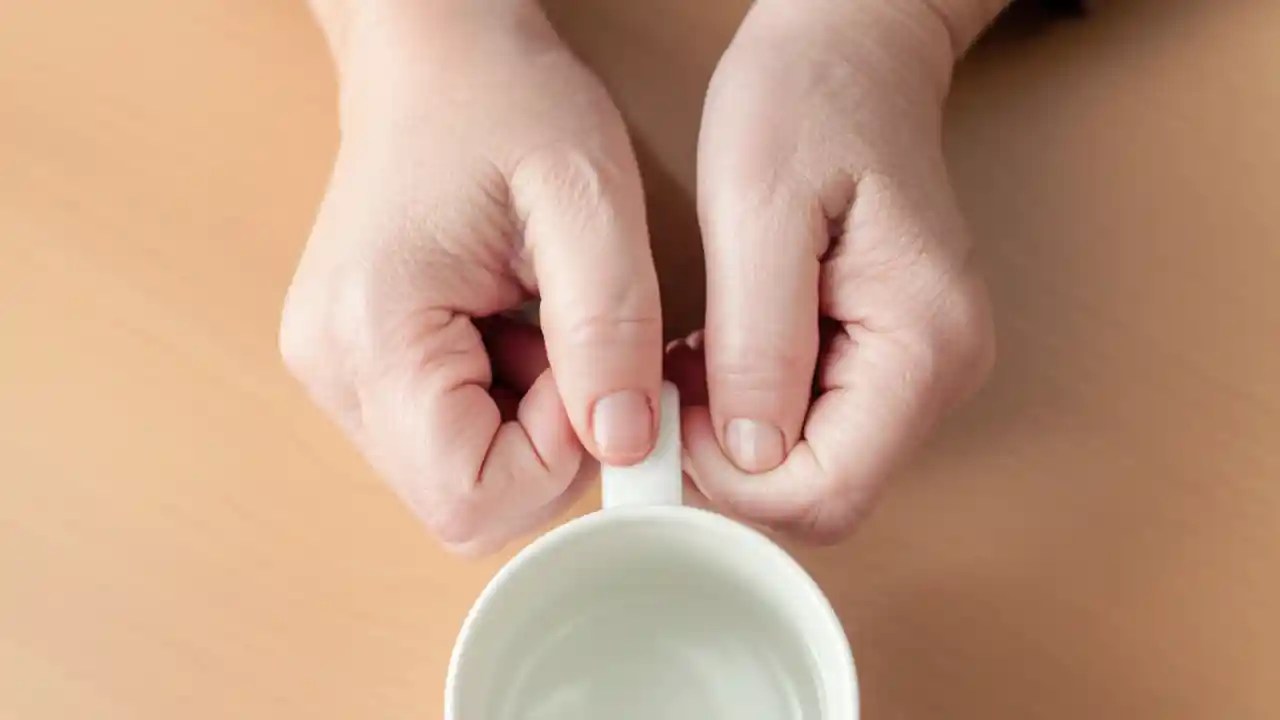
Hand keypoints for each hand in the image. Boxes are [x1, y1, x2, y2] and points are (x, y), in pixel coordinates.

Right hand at [280, 0, 661, 553]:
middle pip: (461, 501)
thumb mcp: (585, 196)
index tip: (590, 373)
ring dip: (529, 425)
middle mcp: (334, 371)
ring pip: (459, 476)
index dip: (556, 461)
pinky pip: (449, 436)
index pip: (468, 498)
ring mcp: (338, 372)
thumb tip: (624, 443)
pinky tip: (516, 327)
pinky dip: (506, 405)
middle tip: (572, 346)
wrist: (432, 52)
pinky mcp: (359, 364)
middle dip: (547, 447)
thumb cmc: (501, 99)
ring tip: (541, 321)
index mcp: (373, 334)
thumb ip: (609, 325)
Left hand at [672, 0, 999, 540]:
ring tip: (696, 355)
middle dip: (732, 462)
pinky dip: (752, 408)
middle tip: (672, 387)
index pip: (829, 493)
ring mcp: (920, 369)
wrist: (849, 49)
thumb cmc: (807, 102)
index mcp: (924, 344)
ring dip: (737, 434)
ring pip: (814, 466)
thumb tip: (750, 454)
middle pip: (826, 491)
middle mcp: (941, 374)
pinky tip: (720, 353)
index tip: (669, 418)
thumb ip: (758, 343)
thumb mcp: (758, 211)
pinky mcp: (889, 357)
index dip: (733, 482)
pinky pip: (813, 426)